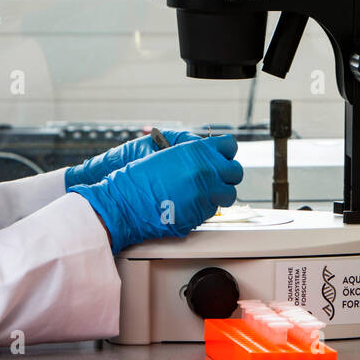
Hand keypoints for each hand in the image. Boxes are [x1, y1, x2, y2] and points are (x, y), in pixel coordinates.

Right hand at [68, 135, 242, 253]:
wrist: (124, 203)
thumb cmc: (138, 178)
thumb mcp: (166, 155)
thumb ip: (191, 154)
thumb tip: (208, 157)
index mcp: (196, 151)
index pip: (229, 145)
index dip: (226, 152)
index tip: (221, 157)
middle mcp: (205, 171)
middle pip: (235, 172)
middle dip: (227, 175)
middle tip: (216, 178)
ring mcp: (205, 193)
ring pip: (229, 194)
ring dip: (220, 193)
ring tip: (204, 193)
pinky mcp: (200, 214)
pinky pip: (214, 209)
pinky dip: (206, 207)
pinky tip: (190, 204)